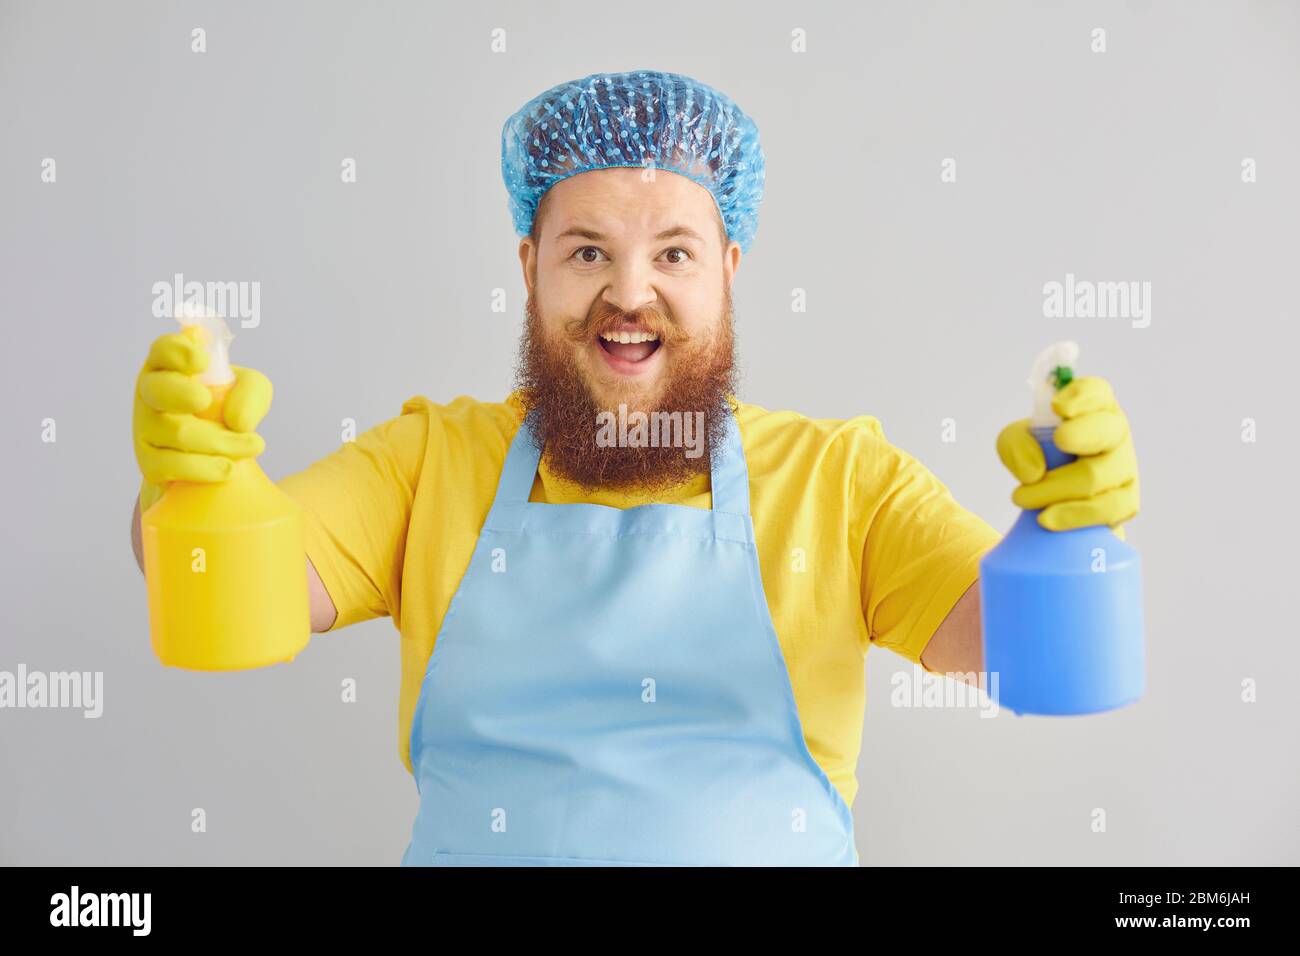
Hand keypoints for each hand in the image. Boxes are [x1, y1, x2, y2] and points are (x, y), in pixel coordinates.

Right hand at [133, 332, 271, 509]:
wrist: (213, 455)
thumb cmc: (229, 410)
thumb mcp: (251, 392)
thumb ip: (250, 392)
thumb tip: (237, 422)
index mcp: (171, 366)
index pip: (164, 350)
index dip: (177, 352)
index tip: (201, 359)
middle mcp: (152, 393)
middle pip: (158, 389)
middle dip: (181, 393)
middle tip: (205, 399)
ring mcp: (146, 428)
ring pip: (178, 432)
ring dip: (222, 441)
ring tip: (254, 445)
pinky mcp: (149, 462)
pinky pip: (172, 466)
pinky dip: (204, 468)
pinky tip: (228, 468)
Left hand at [995, 376, 1138, 534]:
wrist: (1055, 500)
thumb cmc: (1038, 457)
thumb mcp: (1016, 443)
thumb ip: (1017, 445)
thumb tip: (1034, 473)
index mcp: (1092, 408)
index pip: (1097, 392)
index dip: (1082, 396)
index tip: (1058, 406)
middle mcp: (1114, 434)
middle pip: (1106, 430)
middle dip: (1082, 434)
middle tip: (1058, 440)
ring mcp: (1125, 467)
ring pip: (1096, 475)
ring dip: (1054, 488)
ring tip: (1020, 497)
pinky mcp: (1126, 501)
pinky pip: (1106, 509)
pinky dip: (1072, 514)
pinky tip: (1044, 518)